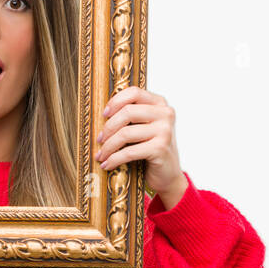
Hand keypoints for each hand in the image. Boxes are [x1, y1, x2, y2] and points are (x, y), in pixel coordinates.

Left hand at [94, 87, 185, 204]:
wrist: (168, 175)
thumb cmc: (151, 150)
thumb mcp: (145, 128)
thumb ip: (132, 116)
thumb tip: (104, 113)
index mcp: (160, 104)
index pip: (134, 92)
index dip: (116, 101)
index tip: (104, 114)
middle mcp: (165, 114)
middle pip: (127, 112)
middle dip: (108, 127)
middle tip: (100, 140)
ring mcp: (165, 131)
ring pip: (126, 133)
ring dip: (108, 146)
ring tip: (101, 155)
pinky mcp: (160, 149)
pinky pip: (129, 152)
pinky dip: (114, 159)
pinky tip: (107, 165)